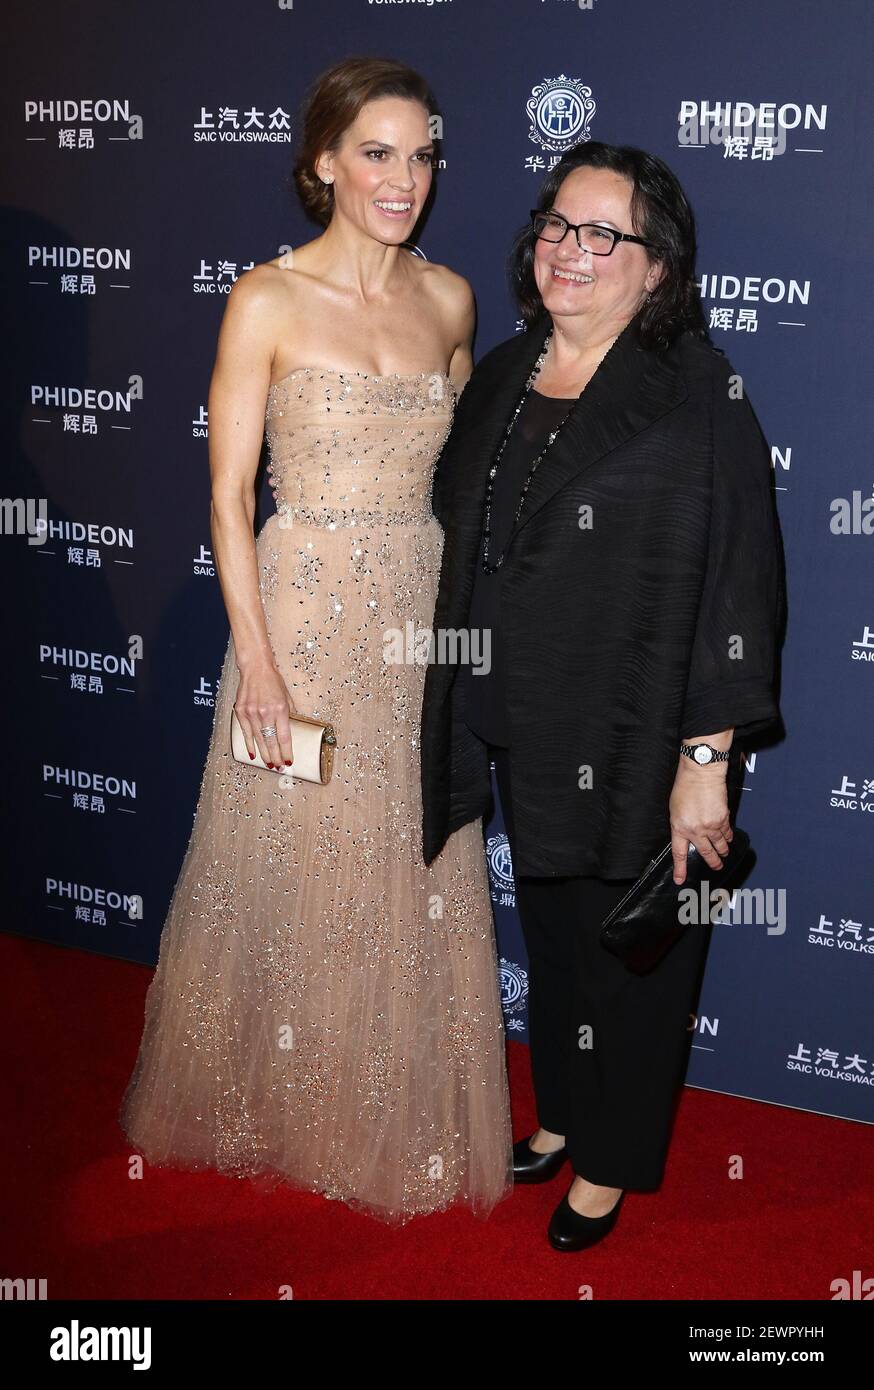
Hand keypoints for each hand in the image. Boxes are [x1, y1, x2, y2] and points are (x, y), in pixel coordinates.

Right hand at [233, 660, 299, 769]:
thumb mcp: (287, 697)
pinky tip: (253, 754)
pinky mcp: (241, 712)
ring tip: (269, 764)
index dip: (286, 752)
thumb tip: (289, 730)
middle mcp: (266, 712)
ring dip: (264, 754)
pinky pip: (245, 733)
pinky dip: (250, 745)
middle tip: (279, 767)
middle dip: (276, 757)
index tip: (289, 761)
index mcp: (280, 709)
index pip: (284, 737)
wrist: (255, 668)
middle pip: (271, 742)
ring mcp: (251, 713)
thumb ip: (288, 714)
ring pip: (258, 740)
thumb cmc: (273, 681)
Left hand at [668, 762, 732, 885]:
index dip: (680, 868)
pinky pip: (726, 833)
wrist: (701, 773)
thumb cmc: (685, 787)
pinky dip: (728, 837)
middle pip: (706, 853)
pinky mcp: (723, 819)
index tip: (680, 880)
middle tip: (717, 867)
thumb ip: (681, 825)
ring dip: (722, 851)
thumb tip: (688, 834)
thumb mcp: (675, 809)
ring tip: (724, 854)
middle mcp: (696, 830)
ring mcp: (711, 826)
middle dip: (713, 862)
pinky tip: (728, 839)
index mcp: (679, 828)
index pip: (679, 853)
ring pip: (719, 845)